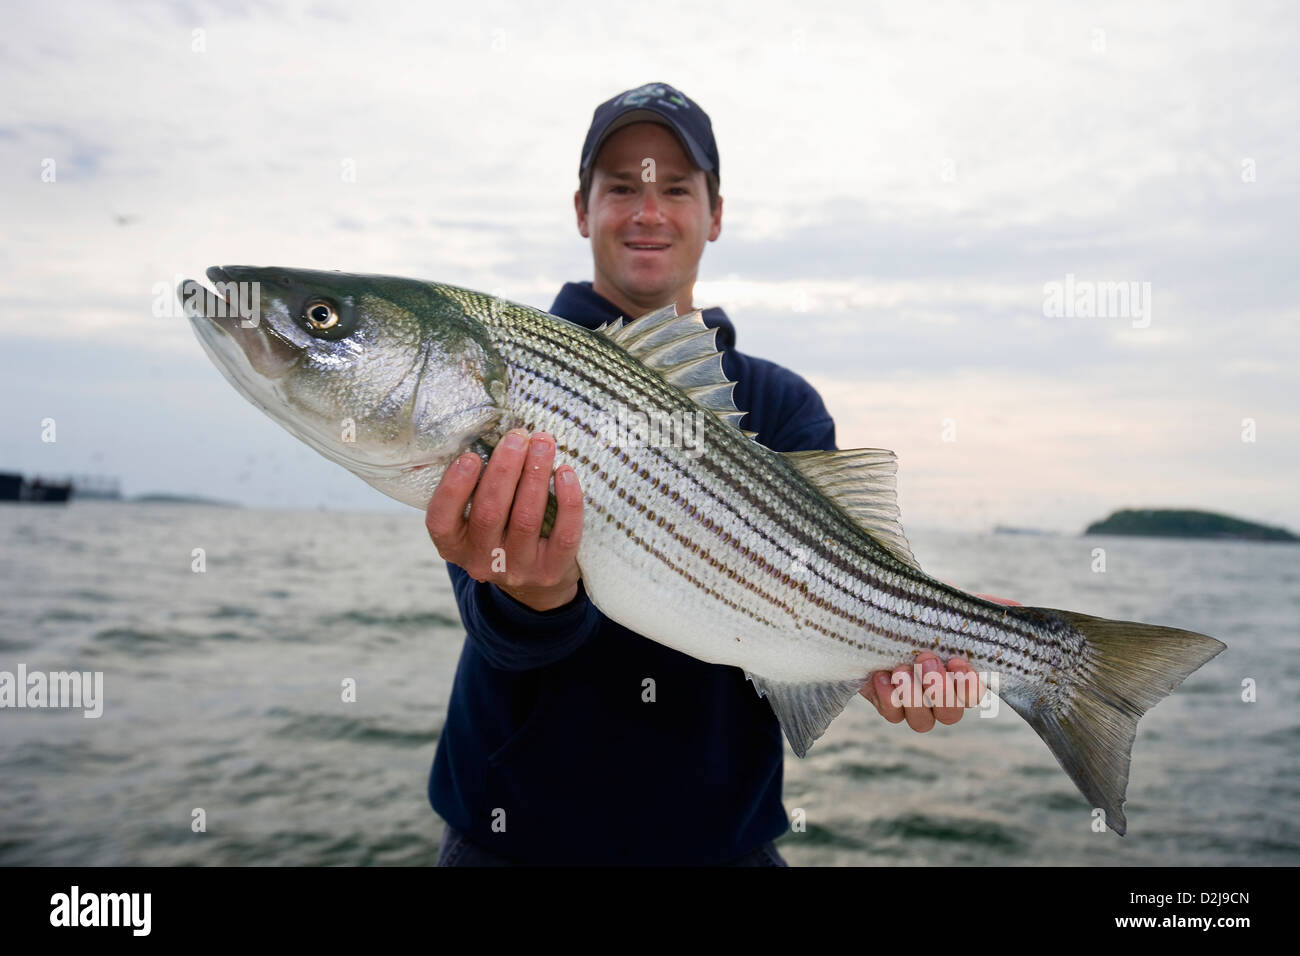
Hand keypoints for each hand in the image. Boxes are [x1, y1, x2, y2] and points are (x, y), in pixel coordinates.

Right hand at [425, 429, 583, 611]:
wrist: (535, 585)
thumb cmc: (501, 533)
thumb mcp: (475, 520)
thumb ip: (475, 488)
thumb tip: (490, 436)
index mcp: (454, 546)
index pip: (441, 521)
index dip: (453, 489)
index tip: (470, 456)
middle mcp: (481, 561)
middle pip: (490, 513)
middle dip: (505, 468)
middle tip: (517, 436)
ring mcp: (518, 569)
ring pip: (526, 518)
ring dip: (535, 475)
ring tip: (543, 443)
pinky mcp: (551, 571)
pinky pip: (563, 534)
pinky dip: (568, 500)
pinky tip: (565, 472)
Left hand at [859, 588, 1019, 731]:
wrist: (876, 607)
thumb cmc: (919, 609)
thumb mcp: (948, 604)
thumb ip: (982, 606)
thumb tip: (1015, 609)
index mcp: (959, 675)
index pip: (973, 696)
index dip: (968, 686)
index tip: (957, 661)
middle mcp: (938, 695)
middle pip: (950, 715)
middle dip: (939, 689)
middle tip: (925, 658)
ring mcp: (911, 701)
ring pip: (922, 722)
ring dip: (913, 696)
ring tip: (901, 668)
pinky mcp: (884, 700)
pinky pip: (891, 714)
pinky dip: (887, 697)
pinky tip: (882, 675)